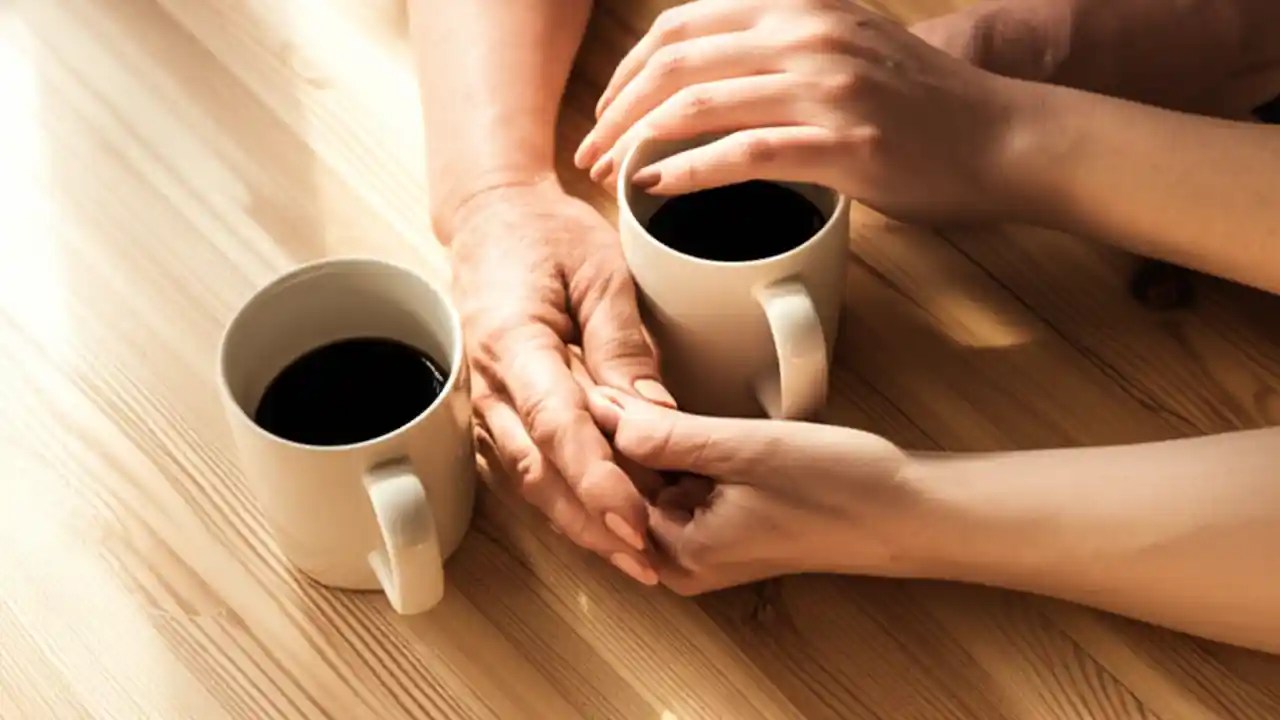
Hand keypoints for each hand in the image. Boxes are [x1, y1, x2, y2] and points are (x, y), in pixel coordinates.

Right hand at [450, 181, 676, 584]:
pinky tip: (601, 520)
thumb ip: (623, 345)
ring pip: (528, 478)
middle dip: (590, 523)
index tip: (635, 521)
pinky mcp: (496, 406)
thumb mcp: (601, 272)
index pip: (557, 425)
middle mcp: (489, 380)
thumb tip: (656, 415)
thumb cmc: (546, 234)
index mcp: (514, 340)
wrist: (491, 216)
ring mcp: (486, 397)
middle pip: (538, 470)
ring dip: (577, 521)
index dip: (596, 479)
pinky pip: (526, 463)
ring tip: (631, 555)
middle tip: (644, 560)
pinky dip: (563, 497)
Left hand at [574, 0, 1022, 223]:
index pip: (681, 25)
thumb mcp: (849, 48)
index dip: (628, 71)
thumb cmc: (923, 108)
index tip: (606, 114)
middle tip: (591, 155)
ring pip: (697, 104)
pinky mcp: (843, 141)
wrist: (1005, 138)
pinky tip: (655, 189)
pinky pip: (743, 153)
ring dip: (636, 144)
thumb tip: (713, 82)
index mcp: (800, 6)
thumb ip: (785, 50)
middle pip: (674, 62)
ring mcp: (825, 85)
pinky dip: (686, 171)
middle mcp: (806, 33)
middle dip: (616, 111)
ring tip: (610, 179)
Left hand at [588, 390, 925, 594]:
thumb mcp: (741, 450)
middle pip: (619, 485)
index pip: (605, 485)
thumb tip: (597, 407)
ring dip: (634, 434)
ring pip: (646, 479)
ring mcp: (702, 546)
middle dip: (606, 429)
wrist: (910, 513)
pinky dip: (666, 446)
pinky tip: (655, 406)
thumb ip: (663, 433)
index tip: (570, 371)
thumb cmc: (839, 489)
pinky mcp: (722, 526)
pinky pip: (675, 482)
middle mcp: (679, 562)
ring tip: (608, 375)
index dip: (586, 425)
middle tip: (582, 363)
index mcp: (675, 556)